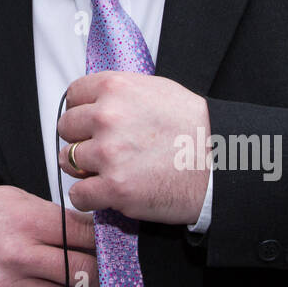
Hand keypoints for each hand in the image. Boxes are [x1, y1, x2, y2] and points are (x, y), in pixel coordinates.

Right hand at [0, 185, 96, 286]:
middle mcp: (18, 256)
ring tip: (43, 275)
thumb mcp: (16, 199)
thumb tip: (89, 230)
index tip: (101, 244)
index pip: (83, 235)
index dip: (97, 240)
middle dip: (92, 269)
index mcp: (26, 222)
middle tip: (91, 267)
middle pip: (81, 271)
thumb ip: (53, 215)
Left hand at [57, 71, 209, 224]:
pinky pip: (78, 194)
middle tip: (102, 149)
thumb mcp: (157, 90)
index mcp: (116, 88)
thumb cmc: (195, 127)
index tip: (90, 122)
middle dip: (81, 139)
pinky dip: (88, 197)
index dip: (80, 111)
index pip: (73, 96)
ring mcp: (109, 154)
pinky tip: (105, 193)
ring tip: (108, 171)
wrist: (221, 164)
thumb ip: (121, 93)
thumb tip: (96, 99)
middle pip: (66, 128)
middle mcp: (107, 117)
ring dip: (83, 169)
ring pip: (68, 160)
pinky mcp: (115, 188)